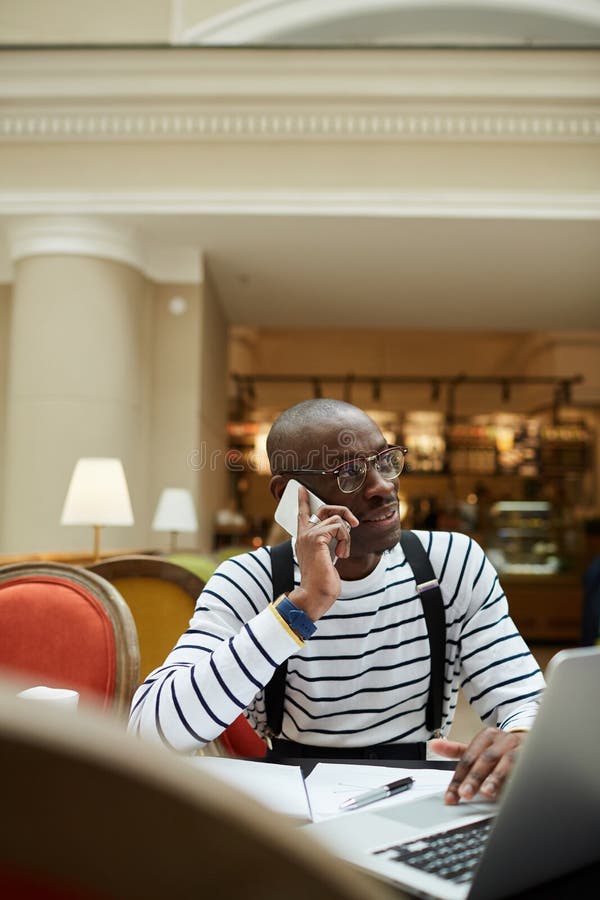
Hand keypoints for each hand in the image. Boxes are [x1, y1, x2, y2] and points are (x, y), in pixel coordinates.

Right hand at [289, 485, 357, 620]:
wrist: (315, 595)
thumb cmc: (322, 582)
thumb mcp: (326, 558)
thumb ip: (328, 543)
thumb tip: (342, 530)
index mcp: (304, 539)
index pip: (302, 515)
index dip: (302, 501)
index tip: (301, 489)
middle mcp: (304, 534)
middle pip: (324, 509)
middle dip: (342, 511)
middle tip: (354, 523)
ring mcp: (309, 535)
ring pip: (336, 519)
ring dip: (346, 536)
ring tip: (343, 552)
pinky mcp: (317, 538)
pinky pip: (339, 528)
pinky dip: (345, 540)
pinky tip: (342, 554)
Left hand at [430, 727, 525, 804]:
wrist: (533, 739)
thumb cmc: (501, 748)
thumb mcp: (478, 747)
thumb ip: (456, 750)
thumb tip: (433, 745)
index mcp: (487, 736)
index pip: (468, 758)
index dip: (458, 778)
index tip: (451, 797)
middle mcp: (503, 740)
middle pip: (486, 759)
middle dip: (475, 777)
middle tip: (466, 794)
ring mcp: (521, 748)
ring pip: (507, 762)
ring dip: (496, 777)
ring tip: (487, 792)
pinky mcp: (535, 758)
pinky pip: (527, 769)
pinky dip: (519, 779)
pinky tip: (513, 791)